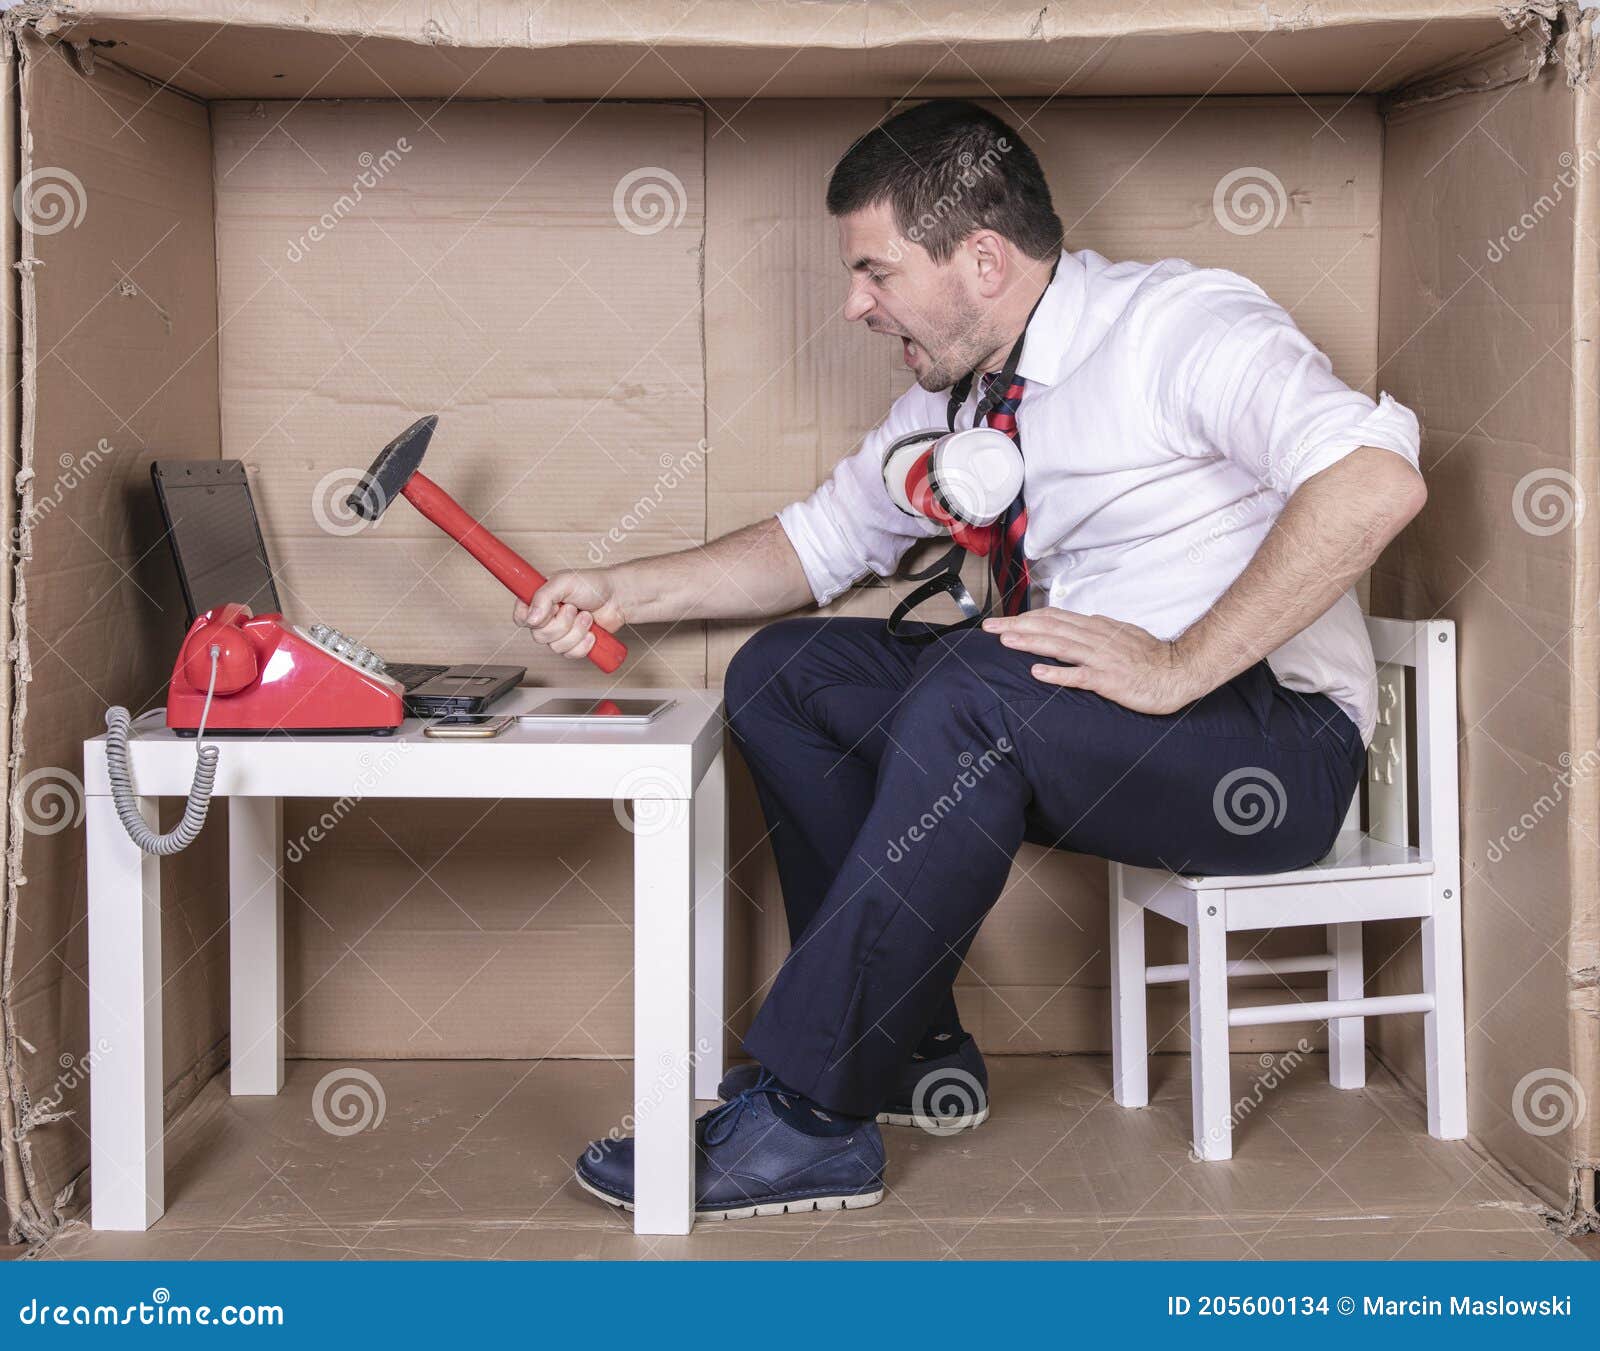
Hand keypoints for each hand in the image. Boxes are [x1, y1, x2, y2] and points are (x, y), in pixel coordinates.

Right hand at [513, 570, 626, 661]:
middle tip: (574, 609)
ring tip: (586, 617)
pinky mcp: (574, 644)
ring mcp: (560, 632)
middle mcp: (547, 617)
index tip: (549, 611)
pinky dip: (583, 644)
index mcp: (539, 600)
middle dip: (562, 624)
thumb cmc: (592, 585)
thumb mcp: (564, 582)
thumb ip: (543, 597)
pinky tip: (591, 632)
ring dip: (576, 632)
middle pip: (539, 636)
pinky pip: (570, 654)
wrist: (618, 598)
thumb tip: (531, 618)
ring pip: (556, 647)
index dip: (532, 619)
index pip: (520, 617)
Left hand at [982, 609, 1208, 714]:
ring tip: (1005, 640)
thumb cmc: (1150, 657)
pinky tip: (1037, 672)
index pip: (1054, 618)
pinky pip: (1079, 676)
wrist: (1177, 672)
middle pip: (1049, 627)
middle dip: (1017, 625)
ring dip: (1030, 642)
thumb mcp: (1120, 635)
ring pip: (1059, 646)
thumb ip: (1097, 630)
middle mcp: (1095, 638)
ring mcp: (1101, 658)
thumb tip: (1077, 623)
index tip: (1004, 620)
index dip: (1026, 617)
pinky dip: (1057, 673)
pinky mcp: (1108, 680)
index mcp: (1096, 627)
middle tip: (989, 627)